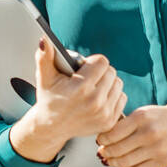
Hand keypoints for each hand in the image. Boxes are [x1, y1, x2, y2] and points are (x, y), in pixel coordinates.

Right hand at [9, 38, 125, 161]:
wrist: (52, 126)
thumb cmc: (49, 98)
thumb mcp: (44, 77)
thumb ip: (44, 56)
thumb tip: (44, 40)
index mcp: (80, 88)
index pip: (102, 62)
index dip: (92, 62)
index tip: (84, 68)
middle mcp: (94, 101)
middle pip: (112, 72)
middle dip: (100, 71)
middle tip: (88, 77)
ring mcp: (103, 113)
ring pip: (118, 84)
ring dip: (108, 83)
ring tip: (94, 87)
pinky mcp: (110, 121)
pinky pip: (122, 98)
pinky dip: (113, 95)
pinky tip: (99, 98)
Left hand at [95, 100, 166, 166]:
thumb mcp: (149, 111)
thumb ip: (130, 122)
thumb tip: (109, 134)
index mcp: (141, 117)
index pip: (111, 133)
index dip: (102, 139)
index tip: (100, 140)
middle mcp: (147, 133)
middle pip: (115, 149)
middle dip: (105, 152)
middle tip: (102, 152)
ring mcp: (156, 149)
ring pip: (124, 162)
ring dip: (113, 163)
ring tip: (110, 160)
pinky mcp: (163, 161)